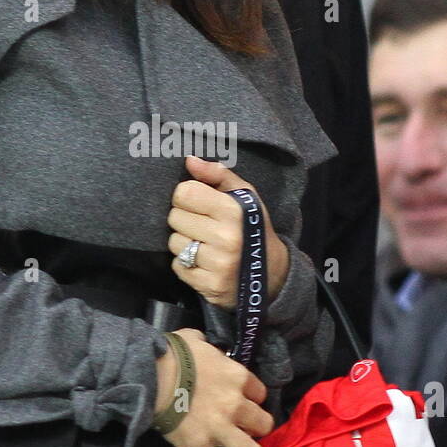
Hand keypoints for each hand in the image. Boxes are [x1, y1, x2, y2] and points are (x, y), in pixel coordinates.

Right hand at [154, 327, 273, 446]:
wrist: (151, 373)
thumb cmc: (172, 353)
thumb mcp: (195, 339)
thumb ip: (206, 345)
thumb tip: (203, 344)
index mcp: (238, 377)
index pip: (260, 393)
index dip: (252, 399)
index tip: (243, 402)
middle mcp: (236, 405)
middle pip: (264, 424)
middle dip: (256, 428)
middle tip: (244, 430)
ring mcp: (220, 428)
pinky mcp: (199, 446)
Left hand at [167, 155, 289, 309]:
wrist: (271, 272)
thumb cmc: (252, 227)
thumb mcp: (244, 196)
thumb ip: (217, 175)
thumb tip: (189, 161)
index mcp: (233, 211)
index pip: (184, 193)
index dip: (187, 195)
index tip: (198, 203)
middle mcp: (225, 238)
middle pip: (175, 217)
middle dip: (185, 219)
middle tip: (203, 225)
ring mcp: (217, 264)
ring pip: (174, 242)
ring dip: (184, 242)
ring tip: (204, 243)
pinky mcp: (209, 285)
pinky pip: (177, 266)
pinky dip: (186, 263)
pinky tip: (203, 261)